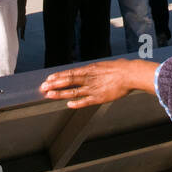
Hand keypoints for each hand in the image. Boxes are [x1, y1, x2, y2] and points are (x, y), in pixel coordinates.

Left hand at [40, 59, 157, 108]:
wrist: (129, 73)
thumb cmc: (119, 69)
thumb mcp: (102, 66)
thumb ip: (93, 71)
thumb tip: (86, 71)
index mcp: (89, 70)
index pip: (70, 73)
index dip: (58, 76)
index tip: (48, 78)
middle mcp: (89, 78)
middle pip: (68, 81)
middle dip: (54, 85)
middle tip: (42, 87)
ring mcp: (93, 88)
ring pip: (73, 91)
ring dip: (60, 93)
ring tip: (49, 95)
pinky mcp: (99, 97)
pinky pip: (85, 101)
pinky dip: (76, 102)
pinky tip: (68, 104)